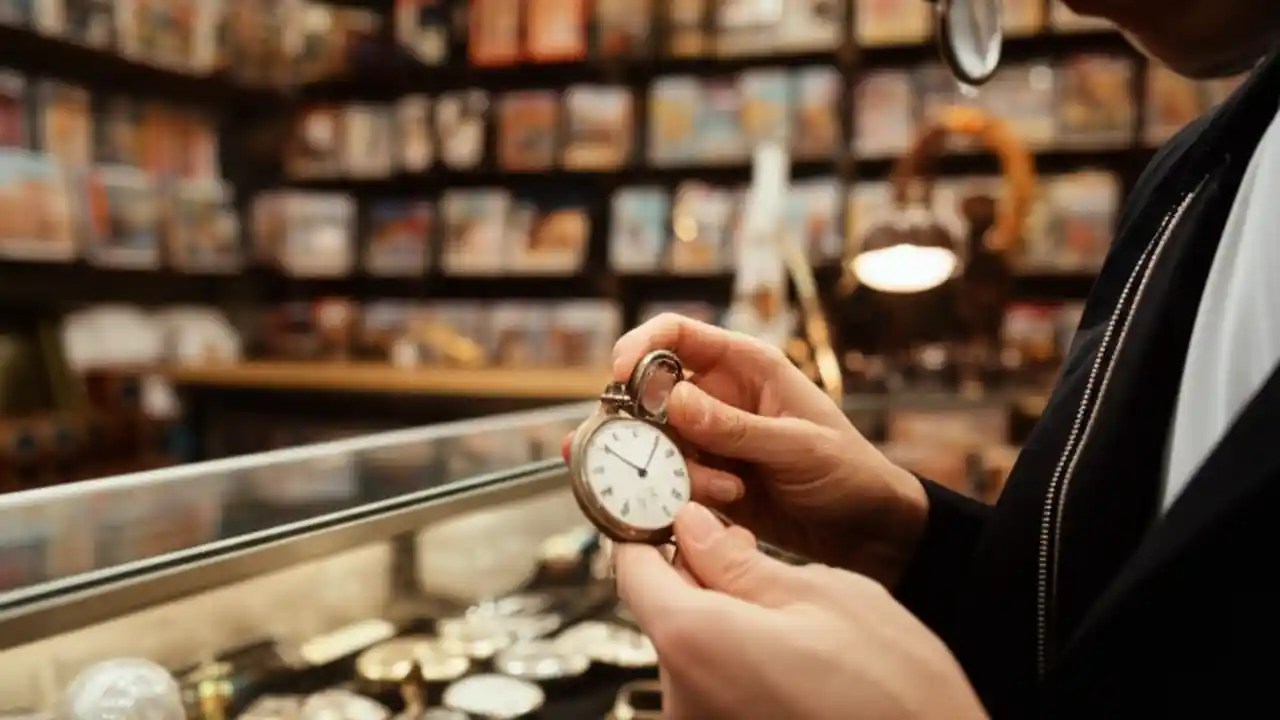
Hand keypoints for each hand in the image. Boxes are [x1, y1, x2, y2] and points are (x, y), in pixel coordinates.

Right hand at [565, 314, 925, 584]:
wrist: (868, 530)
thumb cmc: (848, 471)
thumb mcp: (798, 446)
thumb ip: (736, 427)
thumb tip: (674, 400)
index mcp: (745, 366)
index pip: (675, 335)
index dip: (640, 346)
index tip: (619, 375)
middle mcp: (718, 397)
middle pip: (648, 393)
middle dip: (641, 423)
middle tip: (648, 453)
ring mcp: (709, 439)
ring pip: (655, 442)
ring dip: (674, 468)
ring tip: (725, 490)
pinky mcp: (706, 479)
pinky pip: (669, 479)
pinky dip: (682, 493)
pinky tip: (725, 503)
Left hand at [617, 503, 986, 719]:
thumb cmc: (895, 693)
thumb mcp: (823, 595)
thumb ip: (740, 562)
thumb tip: (692, 528)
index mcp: (695, 643)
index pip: (631, 570)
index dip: (646, 529)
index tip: (666, 507)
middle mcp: (681, 696)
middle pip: (661, 610)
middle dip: (695, 573)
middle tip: (745, 547)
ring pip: (689, 647)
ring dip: (721, 618)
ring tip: (784, 611)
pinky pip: (711, 684)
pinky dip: (735, 659)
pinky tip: (786, 654)